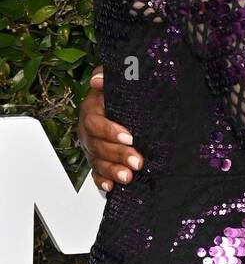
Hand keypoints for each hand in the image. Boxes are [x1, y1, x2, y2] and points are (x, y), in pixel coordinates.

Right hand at [78, 66, 143, 191]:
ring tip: (128, 177)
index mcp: (91, 110)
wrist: (124, 104)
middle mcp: (88, 131)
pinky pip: (96, 174)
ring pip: (97, 162)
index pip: (95, 122)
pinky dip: (103, 181)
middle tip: (137, 161)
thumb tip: (97, 80)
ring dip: (112, 171)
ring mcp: (92, 147)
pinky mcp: (98, 160)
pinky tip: (111, 187)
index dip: (110, 131)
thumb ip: (108, 76)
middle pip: (97, 146)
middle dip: (117, 155)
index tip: (130, 136)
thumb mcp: (116, 80)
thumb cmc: (119, 93)